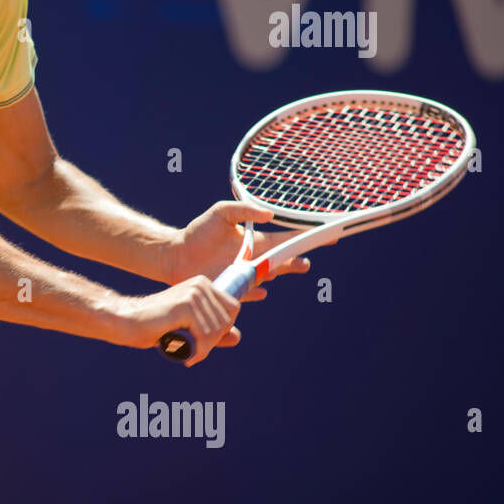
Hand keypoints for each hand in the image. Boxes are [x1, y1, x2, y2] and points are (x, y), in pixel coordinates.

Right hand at [119, 276, 241, 366]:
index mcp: (203, 285)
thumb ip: (212, 332)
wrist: (126, 322)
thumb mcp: (188, 329)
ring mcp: (194, 293)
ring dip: (204, 348)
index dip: (222, 329)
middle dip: (212, 341)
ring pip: (217, 330)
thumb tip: (237, 336)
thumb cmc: (155, 326)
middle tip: (193, 350)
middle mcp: (201, 285)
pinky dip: (198, 350)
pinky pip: (205, 335)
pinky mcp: (186, 304)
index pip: (232, 309)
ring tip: (185, 351)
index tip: (203, 341)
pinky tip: (184, 353)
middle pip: (227, 321)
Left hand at [167, 201, 318, 300]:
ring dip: (276, 273)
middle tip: (304, 261)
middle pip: (283, 262)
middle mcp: (254, 261)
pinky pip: (247, 294)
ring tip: (283, 268)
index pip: (286, 240)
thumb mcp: (221, 213)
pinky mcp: (230, 289)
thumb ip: (243, 209)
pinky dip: (254, 293)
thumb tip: (269, 214)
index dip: (306, 238)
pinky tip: (261, 292)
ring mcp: (244, 276)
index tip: (327, 235)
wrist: (175, 254)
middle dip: (296, 261)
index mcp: (256, 242)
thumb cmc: (199, 232)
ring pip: (267, 277)